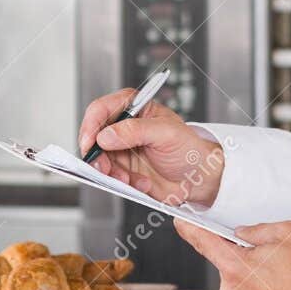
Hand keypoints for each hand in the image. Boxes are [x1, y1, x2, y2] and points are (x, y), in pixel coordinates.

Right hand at [77, 89, 223, 205]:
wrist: (199, 177)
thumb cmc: (189, 148)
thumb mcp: (166, 133)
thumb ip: (135, 131)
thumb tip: (106, 135)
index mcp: (133, 108)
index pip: (101, 109)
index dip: (91, 125)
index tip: (91, 143)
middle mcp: (123, 127)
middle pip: (93, 137)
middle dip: (98, 156)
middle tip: (104, 168)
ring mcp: (121, 149)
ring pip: (99, 160)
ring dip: (111, 172)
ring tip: (128, 179)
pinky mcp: (123, 168)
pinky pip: (110, 176)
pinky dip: (121, 182)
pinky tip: (140, 182)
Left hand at [174, 219, 290, 289]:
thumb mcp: (289, 233)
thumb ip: (258, 230)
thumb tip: (243, 234)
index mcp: (235, 266)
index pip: (202, 242)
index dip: (189, 229)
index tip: (180, 221)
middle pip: (227, 263)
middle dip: (244, 256)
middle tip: (274, 257)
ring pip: (239, 282)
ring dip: (254, 276)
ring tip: (284, 277)